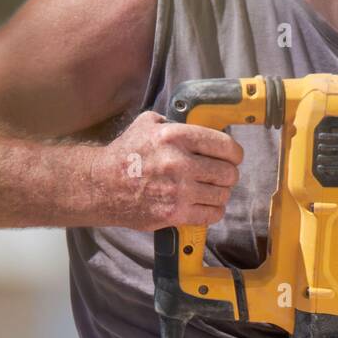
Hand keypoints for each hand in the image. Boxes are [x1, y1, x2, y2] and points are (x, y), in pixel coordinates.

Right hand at [88, 110, 243, 229]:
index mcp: (176, 136)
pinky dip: (213, 211)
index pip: (225, 146)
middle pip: (228, 173)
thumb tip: (201, 126)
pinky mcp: (175, 213)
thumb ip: (175, 122)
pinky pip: (211, 215)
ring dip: (220, 194)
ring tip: (210, 191)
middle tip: (220, 176)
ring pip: (222, 195)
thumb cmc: (127, 154)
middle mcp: (180, 163)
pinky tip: (205, 205)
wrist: (103, 186)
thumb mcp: (147, 124)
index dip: (234, 154)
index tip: (232, 158)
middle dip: (228, 175)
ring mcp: (179, 191)